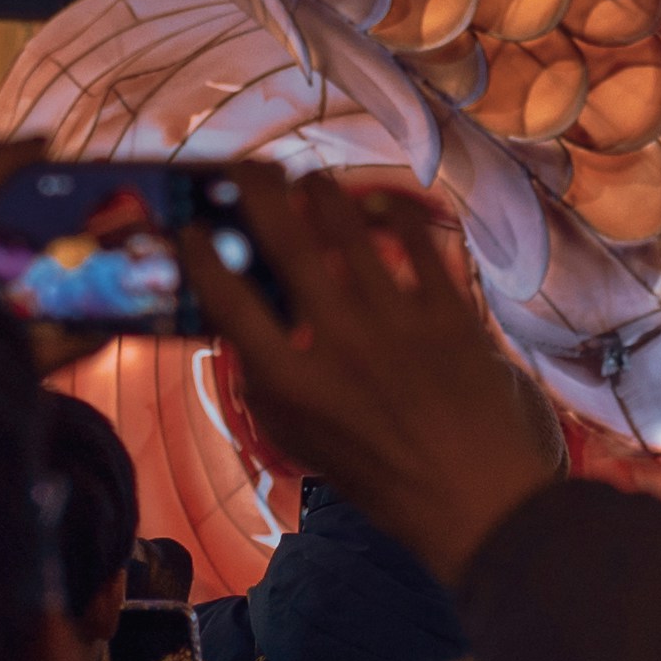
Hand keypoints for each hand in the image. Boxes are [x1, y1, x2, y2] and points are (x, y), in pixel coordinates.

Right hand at [178, 172, 563, 586]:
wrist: (470, 494)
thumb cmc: (376, 471)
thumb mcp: (300, 438)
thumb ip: (264, 382)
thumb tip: (237, 324)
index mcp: (293, 383)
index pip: (230, 303)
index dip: (202, 258)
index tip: (190, 228)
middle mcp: (339, 343)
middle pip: (287, 244)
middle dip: (258, 192)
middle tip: (245, 167)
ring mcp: (397, 322)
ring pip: (350, 227)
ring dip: (323, 192)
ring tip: (309, 180)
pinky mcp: (449, 311)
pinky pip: (416, 240)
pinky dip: (394, 212)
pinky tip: (378, 203)